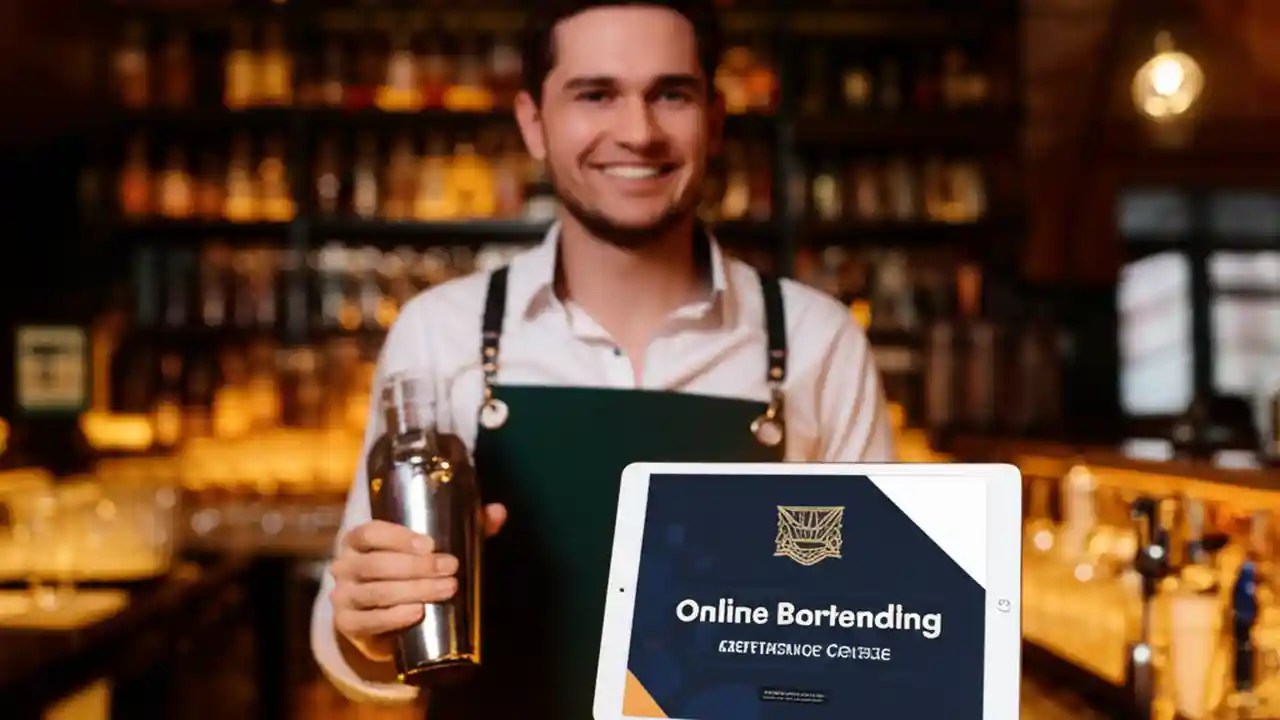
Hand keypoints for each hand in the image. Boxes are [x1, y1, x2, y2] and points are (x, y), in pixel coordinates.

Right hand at [330, 504, 506, 660]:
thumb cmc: (407, 572)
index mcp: (358, 540)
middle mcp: (344, 565)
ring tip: (447, 589)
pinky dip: (393, 617)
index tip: (431, 544)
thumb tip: (498, 511)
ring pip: (377, 591)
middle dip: (417, 567)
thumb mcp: (429, 550)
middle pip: (376, 563)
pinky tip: (416, 613)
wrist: (381, 619)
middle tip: (451, 568)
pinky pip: (368, 621)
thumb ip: (464, 529)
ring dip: (414, 590)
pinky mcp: (347, 625)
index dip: (398, 537)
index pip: (370, 532)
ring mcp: (343, 596)